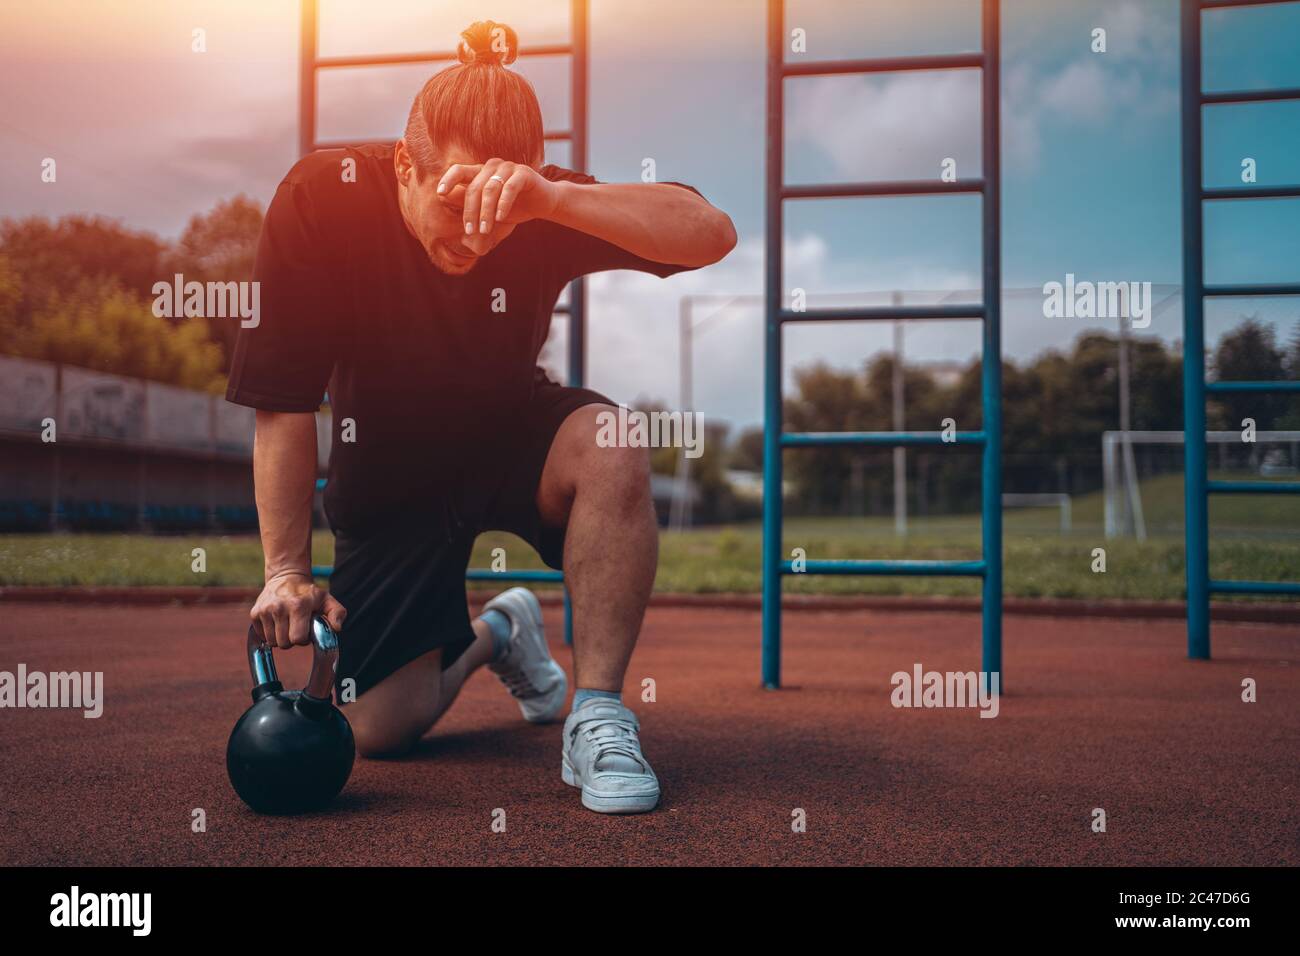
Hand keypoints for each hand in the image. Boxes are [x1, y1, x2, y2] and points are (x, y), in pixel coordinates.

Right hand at [250, 570, 346, 650]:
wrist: (286, 576)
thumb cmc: (309, 592)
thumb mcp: (327, 600)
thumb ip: (337, 613)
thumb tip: (337, 628)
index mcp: (298, 606)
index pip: (298, 638)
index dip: (303, 639)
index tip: (305, 631)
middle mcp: (279, 608)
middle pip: (284, 643)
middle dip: (292, 640)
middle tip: (296, 628)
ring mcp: (265, 610)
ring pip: (272, 642)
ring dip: (280, 638)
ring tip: (287, 625)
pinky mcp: (255, 613)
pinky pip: (262, 636)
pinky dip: (269, 633)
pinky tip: (277, 622)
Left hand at [437, 159, 559, 242]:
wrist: (543, 203)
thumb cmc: (513, 206)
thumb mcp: (488, 209)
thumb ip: (469, 204)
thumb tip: (445, 200)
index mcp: (481, 171)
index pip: (459, 170)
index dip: (448, 180)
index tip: (439, 194)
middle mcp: (492, 166)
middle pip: (474, 187)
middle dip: (470, 212)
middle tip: (469, 231)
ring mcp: (509, 167)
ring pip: (490, 189)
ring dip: (486, 213)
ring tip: (485, 230)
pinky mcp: (524, 173)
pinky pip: (509, 188)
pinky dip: (503, 205)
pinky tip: (501, 218)